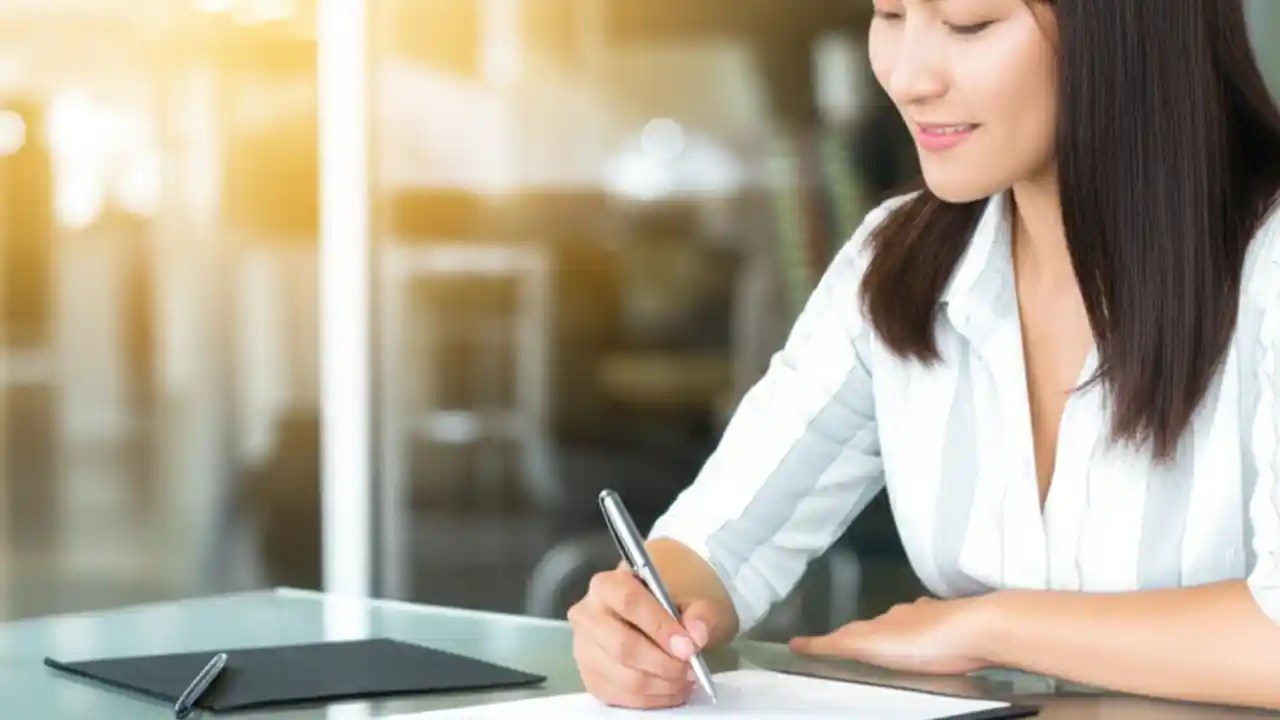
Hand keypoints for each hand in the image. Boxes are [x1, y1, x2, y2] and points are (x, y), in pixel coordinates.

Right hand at [568, 568, 720, 708]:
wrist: (655, 616)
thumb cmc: (671, 602)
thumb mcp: (694, 597)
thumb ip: (700, 613)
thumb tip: (696, 636)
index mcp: (608, 584)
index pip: (629, 601)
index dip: (660, 626)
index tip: (688, 647)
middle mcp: (587, 615)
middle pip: (622, 646)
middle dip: (663, 663)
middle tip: (690, 668)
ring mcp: (584, 649)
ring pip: (624, 677)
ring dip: (662, 684)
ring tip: (685, 678)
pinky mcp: (590, 678)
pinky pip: (622, 697)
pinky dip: (653, 699)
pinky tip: (671, 688)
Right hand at [789, 595, 992, 675]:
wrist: (982, 629)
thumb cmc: (926, 641)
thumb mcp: (874, 645)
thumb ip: (839, 645)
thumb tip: (798, 642)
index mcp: (886, 619)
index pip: (853, 629)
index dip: (834, 639)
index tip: (817, 644)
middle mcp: (908, 614)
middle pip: (881, 625)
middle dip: (867, 635)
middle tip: (855, 648)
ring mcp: (936, 618)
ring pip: (910, 625)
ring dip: (899, 634)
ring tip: (893, 650)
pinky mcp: (962, 629)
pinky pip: (937, 631)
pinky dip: (928, 637)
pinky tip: (935, 647)